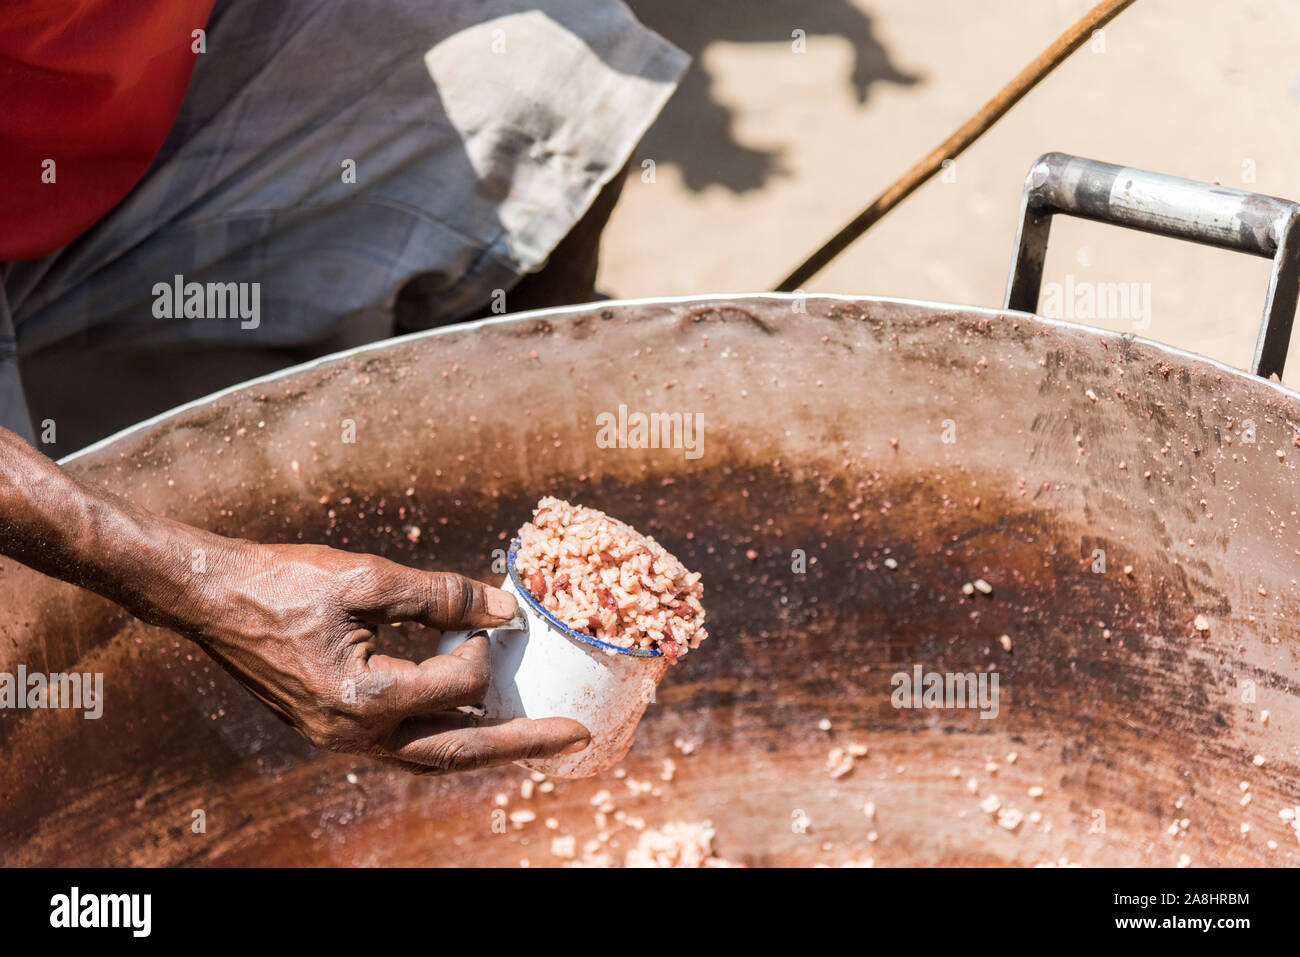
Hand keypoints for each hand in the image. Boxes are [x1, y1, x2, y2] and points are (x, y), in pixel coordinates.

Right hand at [167, 539, 589, 773]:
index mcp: (366, 698)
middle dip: (524, 744)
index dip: (484, 648)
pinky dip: (443, 738)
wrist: (210, 596)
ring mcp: (340, 740)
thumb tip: (505, 611)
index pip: (460, 685)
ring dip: (485, 748)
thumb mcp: (370, 579)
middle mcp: (355, 734)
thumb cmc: (285, 580)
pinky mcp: (331, 731)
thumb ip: (443, 597)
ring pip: (429, 758)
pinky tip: (468, 723)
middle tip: (578, 737)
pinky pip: (401, 747)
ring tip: (534, 740)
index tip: (484, 618)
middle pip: (459, 752)